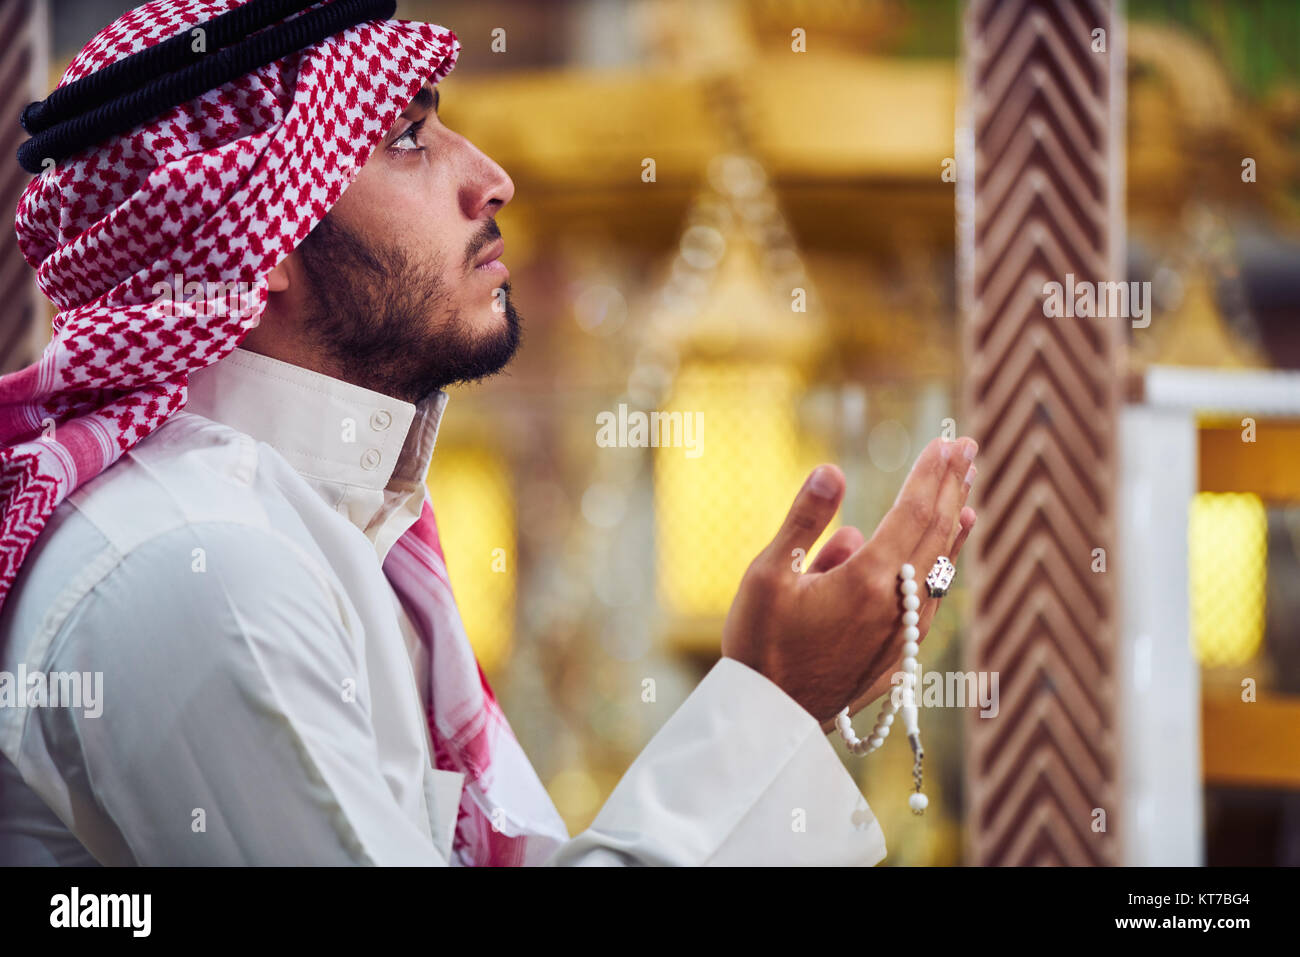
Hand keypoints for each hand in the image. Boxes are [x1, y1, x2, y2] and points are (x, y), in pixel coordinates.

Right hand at [721, 437, 978, 731]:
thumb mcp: (767, 574)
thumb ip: (804, 520)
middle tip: (968, 448)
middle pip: (937, 534)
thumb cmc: (759, 645)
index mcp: (868, 581)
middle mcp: (897, 607)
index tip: (947, 441)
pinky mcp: (897, 657)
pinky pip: (930, 600)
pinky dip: (941, 568)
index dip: (933, 473)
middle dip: (954, 487)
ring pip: (940, 569)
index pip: (914, 511)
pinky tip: (943, 556)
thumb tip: (833, 469)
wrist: (768, 719)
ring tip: (966, 495)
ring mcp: (902, 634)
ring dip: (953, 526)